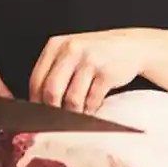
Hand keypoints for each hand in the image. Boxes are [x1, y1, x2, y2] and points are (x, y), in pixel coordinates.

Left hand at [29, 29, 146, 113]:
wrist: (131, 46)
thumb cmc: (96, 55)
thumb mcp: (71, 54)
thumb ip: (54, 73)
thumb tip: (38, 106)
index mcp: (55, 45)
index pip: (36, 80)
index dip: (36, 102)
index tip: (40, 115)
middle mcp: (71, 49)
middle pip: (51, 91)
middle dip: (53, 111)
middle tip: (58, 121)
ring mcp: (90, 60)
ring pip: (72, 99)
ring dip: (74, 114)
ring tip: (78, 116)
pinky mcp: (107, 72)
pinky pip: (92, 101)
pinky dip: (91, 111)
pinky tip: (92, 109)